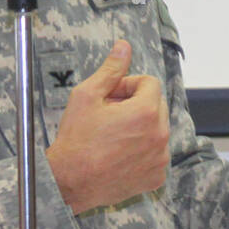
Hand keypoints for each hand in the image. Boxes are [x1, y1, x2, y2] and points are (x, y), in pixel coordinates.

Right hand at [46, 40, 169, 214]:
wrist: (68, 182)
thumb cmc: (76, 140)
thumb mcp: (87, 96)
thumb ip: (111, 70)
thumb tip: (124, 46)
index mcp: (147, 112)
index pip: (149, 83)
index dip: (128, 85)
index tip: (110, 97)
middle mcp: (160, 135)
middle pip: (155, 105)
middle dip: (134, 105)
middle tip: (108, 115)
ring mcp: (160, 158)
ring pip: (156, 130)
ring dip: (139, 128)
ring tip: (112, 136)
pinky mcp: (156, 176)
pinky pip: (155, 154)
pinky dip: (141, 151)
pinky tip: (119, 154)